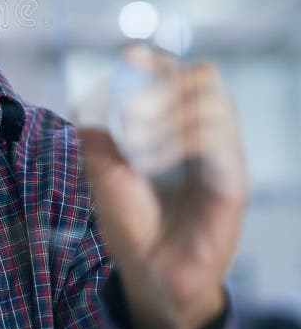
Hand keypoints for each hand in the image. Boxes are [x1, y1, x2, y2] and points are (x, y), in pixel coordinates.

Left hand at [72, 44, 248, 328]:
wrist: (149, 269)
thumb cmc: (129, 215)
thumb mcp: (100, 164)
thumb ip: (97, 125)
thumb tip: (94, 88)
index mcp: (175, 120)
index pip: (177, 69)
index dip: (153, 60)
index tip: (128, 63)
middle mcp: (203, 129)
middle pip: (201, 75)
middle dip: (159, 85)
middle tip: (128, 114)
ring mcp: (222, 153)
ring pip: (211, 100)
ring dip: (165, 114)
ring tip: (134, 146)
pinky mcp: (232, 180)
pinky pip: (217, 139)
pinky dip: (178, 140)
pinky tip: (149, 163)